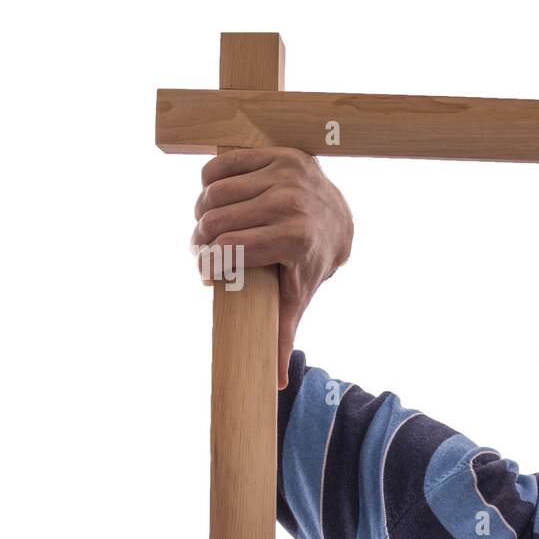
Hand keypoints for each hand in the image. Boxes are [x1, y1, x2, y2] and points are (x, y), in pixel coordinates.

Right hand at [191, 147, 353, 388]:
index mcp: (295, 238)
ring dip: (201, 212)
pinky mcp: (275, 153)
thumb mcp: (297, 298)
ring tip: (207, 229)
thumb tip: (274, 385)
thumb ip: (282, 337)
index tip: (208, 274)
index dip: (210, 263)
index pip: (230, 249)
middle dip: (200, 240)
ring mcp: (284, 174)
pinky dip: (208, 184)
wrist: (338, 219)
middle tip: (203, 252)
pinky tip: (216, 201)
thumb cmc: (309, 264)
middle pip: (216, 220)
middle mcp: (291, 202)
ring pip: (214, 191)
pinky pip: (221, 165)